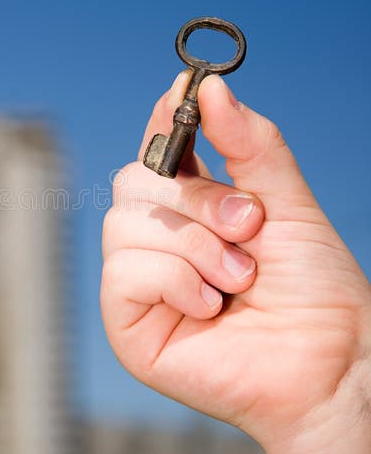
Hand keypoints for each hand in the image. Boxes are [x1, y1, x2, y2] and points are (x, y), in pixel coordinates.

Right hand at [101, 71, 370, 449]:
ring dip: (196, 247)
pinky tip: (211, 307)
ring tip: (239, 279)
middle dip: (196, 199)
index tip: (184, 89)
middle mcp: (161, 240)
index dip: (165, 119)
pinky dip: (176, 281)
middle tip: (249, 225)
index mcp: (195, 208)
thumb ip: (248, 145)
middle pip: (133, 180)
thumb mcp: (288, 203)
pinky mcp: (129, 323)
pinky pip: (124, 272)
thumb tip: (211, 87)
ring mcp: (141, 282)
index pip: (159, 149)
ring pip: (125, 224)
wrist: (328, 365)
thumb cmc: (314, 292)